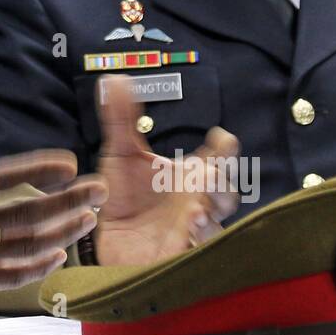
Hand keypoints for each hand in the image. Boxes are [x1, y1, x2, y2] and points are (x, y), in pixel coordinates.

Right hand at [0, 85, 107, 305]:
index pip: (6, 178)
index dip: (42, 170)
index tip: (70, 161)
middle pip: (28, 215)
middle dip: (70, 202)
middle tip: (100, 190)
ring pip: (25, 248)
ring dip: (62, 233)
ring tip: (88, 219)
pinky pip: (8, 278)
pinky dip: (36, 268)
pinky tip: (57, 256)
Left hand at [93, 75, 239, 265]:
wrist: (110, 240)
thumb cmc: (126, 197)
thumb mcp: (121, 155)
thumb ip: (121, 119)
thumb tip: (113, 79)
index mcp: (191, 175)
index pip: (217, 158)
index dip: (223, 148)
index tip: (222, 137)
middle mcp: (198, 201)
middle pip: (225, 192)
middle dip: (222, 183)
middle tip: (210, 173)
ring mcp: (193, 230)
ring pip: (215, 224)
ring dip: (209, 216)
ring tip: (195, 210)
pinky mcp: (181, 255)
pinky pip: (198, 251)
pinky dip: (196, 242)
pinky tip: (188, 231)